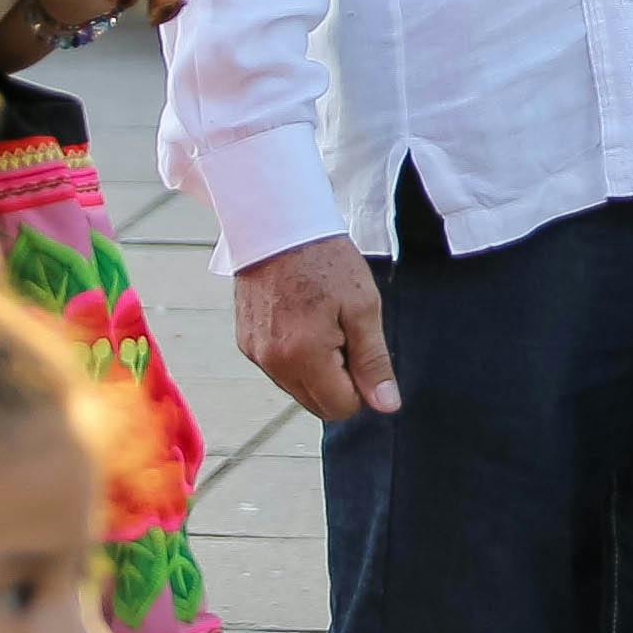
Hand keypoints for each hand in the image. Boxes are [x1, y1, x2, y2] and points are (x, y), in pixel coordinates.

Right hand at [237, 233, 396, 420]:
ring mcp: (255, 353)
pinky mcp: (246, 342)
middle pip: (318, 404)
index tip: (360, 347)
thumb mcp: (363, 307)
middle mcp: (272, 362)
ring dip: (317, 369)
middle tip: (344, 333)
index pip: (340, 407)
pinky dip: (296, 356)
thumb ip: (373, 361)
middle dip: (339, 380)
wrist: (277, 225)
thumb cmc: (324, 259)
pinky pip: (279, 369)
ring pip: (298, 388)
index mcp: (303, 355)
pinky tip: (303, 319)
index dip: (360, 385)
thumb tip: (386, 405)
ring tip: (322, 322)